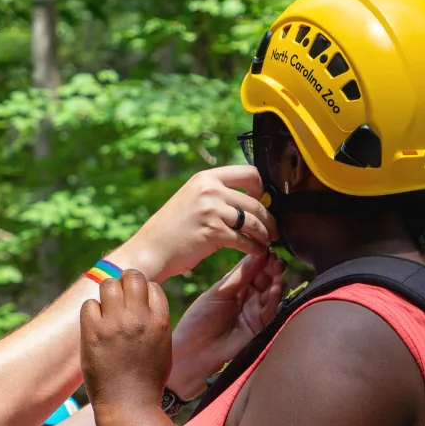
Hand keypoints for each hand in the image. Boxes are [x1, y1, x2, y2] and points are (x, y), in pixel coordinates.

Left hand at [80, 270, 171, 413]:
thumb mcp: (162, 347)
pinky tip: (95, 325)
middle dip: (124, 283)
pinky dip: (91, 311)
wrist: (129, 406)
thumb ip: (156, 322)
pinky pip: (89, 304)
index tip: (137, 307)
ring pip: (108, 285)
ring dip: (106, 295)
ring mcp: (115, 324)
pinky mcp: (93, 332)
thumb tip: (146, 302)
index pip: (152, 286)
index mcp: (159, 321)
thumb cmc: (147, 380)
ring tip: (106, 311)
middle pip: (131, 276)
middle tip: (119, 300)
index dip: (143, 293)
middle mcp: (139, 318)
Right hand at [118, 166, 277, 281]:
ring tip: (266, 242)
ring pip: (253, 221)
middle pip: (255, 201)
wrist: (151, 249)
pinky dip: (255, 248)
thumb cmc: (172, 229)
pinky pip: (245, 240)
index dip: (261, 188)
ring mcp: (211, 210)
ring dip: (265, 234)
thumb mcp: (191, 199)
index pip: (249, 173)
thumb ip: (216, 194)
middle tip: (273, 230)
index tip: (261, 202)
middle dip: (269, 218)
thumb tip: (249, 199)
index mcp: (205, 178)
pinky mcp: (213, 232)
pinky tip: (257, 252)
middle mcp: (209, 190)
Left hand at [170, 251, 284, 399]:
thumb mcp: (218, 292)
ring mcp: (255, 313)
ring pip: (271, 295)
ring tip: (278, 270)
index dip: (260, 261)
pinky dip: (274, 298)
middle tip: (276, 260)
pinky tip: (276, 287)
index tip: (267, 250)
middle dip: (272, 270)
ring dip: (276, 282)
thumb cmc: (200, 319)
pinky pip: (271, 311)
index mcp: (236, 289)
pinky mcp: (260, 328)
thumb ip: (239, 276)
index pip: (253, 271)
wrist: (194, 350)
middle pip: (265, 281)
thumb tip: (257, 255)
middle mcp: (248, 300)